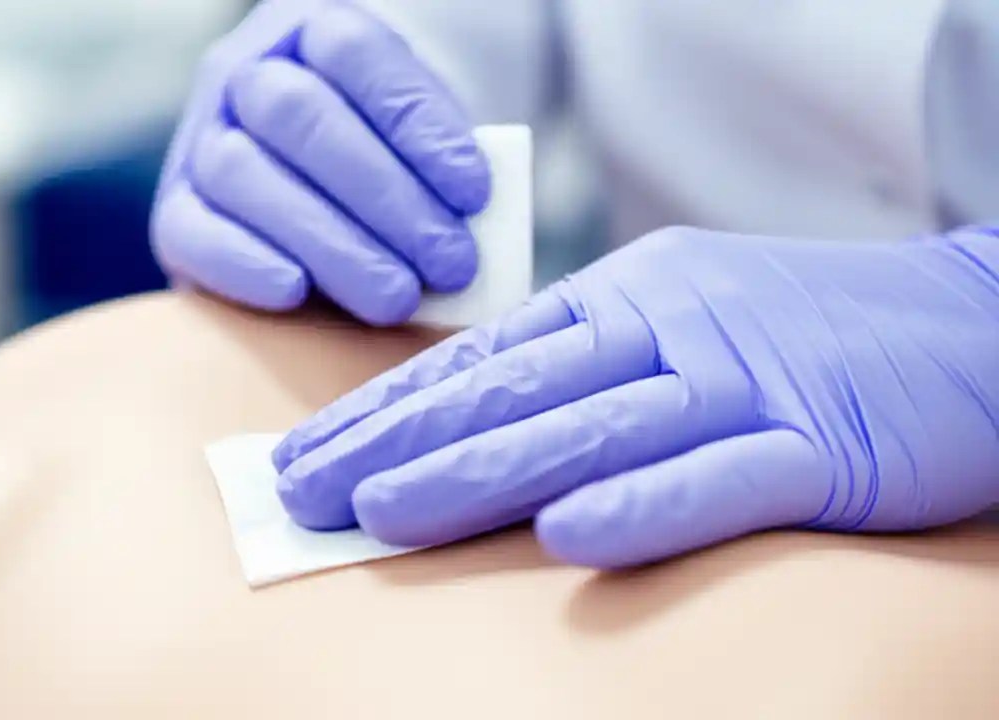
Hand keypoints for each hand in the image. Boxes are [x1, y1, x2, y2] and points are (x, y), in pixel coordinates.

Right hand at [151, 0, 488, 325]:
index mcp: (309, 32)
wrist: (313, 196)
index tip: (475, 195)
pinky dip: (245, 263)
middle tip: (449, 263)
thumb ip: (438, 173)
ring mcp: (198, 141)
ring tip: (398, 297)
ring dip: (331, 243)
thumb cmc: (385, 165)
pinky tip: (298, 291)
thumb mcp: (414, 146)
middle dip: (386, 197)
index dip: (419, 124)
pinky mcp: (174, 213)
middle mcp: (243, 74)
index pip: (356, 53)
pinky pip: (192, 232)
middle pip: (300, 115)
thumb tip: (471, 234)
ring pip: (244, 173)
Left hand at [271, 226, 998, 566]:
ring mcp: (739, 380)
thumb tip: (474, 427)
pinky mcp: (817, 440)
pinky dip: (646, 504)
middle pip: (510, 389)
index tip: (305, 457)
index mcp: (622, 300)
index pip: (479, 359)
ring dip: (480, 472)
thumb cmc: (797, 334)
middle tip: (302, 493)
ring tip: (385, 514)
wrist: (965, 321)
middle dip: (394, 443)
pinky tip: (571, 536)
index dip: (384, 410)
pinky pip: (721, 477)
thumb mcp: (675, 327)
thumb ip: (583, 371)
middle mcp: (665, 328)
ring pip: (591, 427)